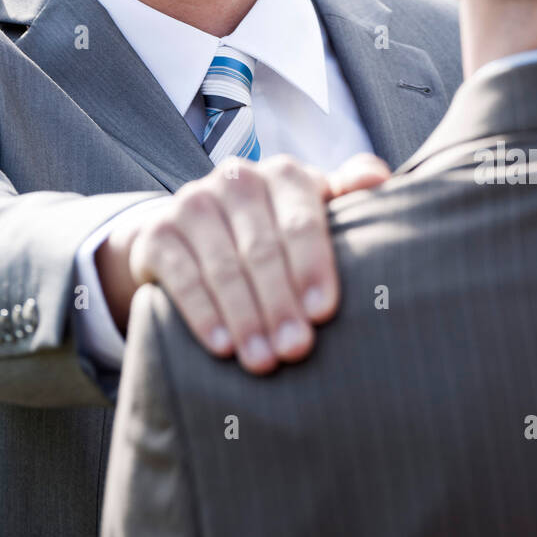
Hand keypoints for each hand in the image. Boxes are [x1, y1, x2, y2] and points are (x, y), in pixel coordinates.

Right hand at [96, 151, 389, 374]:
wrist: (191, 235)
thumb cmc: (272, 230)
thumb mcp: (311, 212)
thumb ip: (349, 195)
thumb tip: (378, 177)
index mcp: (284, 174)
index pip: (302, 219)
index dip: (312, 267)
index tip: (324, 314)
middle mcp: (236, 179)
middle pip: (262, 248)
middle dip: (280, 303)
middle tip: (295, 350)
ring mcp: (192, 202)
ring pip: (223, 265)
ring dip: (244, 317)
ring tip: (262, 361)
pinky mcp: (158, 232)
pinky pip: (181, 274)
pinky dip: (202, 312)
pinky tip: (221, 346)